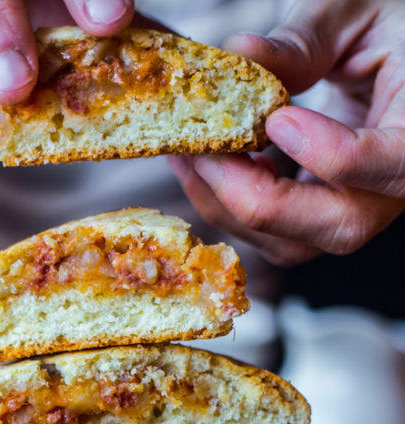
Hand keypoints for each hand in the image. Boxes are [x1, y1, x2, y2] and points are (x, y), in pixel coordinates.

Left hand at [169, 0, 404, 264]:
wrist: (393, 51)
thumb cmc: (388, 23)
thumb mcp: (355, 10)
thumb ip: (304, 40)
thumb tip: (241, 55)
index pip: (384, 166)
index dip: (325, 153)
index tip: (275, 121)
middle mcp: (396, 186)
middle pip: (338, 226)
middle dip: (259, 199)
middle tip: (206, 155)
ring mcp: (359, 208)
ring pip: (299, 245)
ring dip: (234, 210)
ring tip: (194, 159)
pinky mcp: (324, 214)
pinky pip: (278, 236)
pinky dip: (235, 209)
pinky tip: (210, 166)